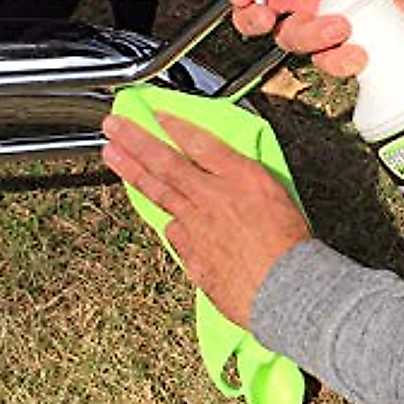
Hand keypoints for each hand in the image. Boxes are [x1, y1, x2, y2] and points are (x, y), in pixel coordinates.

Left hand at [100, 111, 310, 327]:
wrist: (285, 289)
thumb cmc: (290, 246)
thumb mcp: (280, 195)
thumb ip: (246, 181)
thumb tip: (229, 173)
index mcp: (241, 177)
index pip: (201, 142)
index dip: (176, 126)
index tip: (157, 114)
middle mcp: (213, 196)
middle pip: (167, 162)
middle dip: (136, 140)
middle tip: (114, 126)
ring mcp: (196, 226)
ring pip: (158, 192)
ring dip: (131, 170)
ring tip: (112, 154)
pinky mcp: (190, 253)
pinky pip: (173, 231)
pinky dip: (167, 220)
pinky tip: (159, 214)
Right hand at [224, 0, 403, 76]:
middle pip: (261, 5)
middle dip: (257, 14)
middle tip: (269, 14)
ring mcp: (330, 17)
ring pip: (290, 37)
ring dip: (309, 36)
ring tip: (342, 25)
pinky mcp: (347, 47)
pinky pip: (323, 63)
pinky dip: (338, 60)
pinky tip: (361, 49)